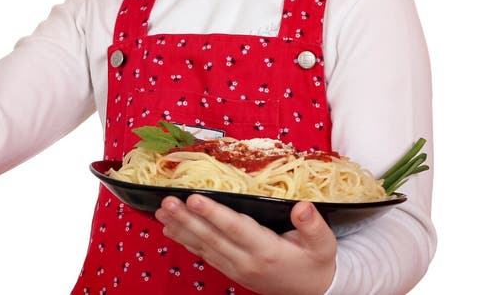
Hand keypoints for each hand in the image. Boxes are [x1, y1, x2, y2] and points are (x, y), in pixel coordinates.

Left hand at [155, 195, 335, 294]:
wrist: (314, 292)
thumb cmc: (316, 262)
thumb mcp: (323, 244)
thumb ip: (313, 225)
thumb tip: (302, 208)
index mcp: (267, 251)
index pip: (235, 229)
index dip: (214, 213)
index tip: (194, 198)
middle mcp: (247, 261)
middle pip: (212, 238)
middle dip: (187, 218)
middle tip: (166, 201)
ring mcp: (236, 268)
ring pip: (203, 246)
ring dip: (181, 228)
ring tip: (161, 212)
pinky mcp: (232, 270)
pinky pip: (205, 254)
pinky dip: (186, 241)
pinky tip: (172, 229)